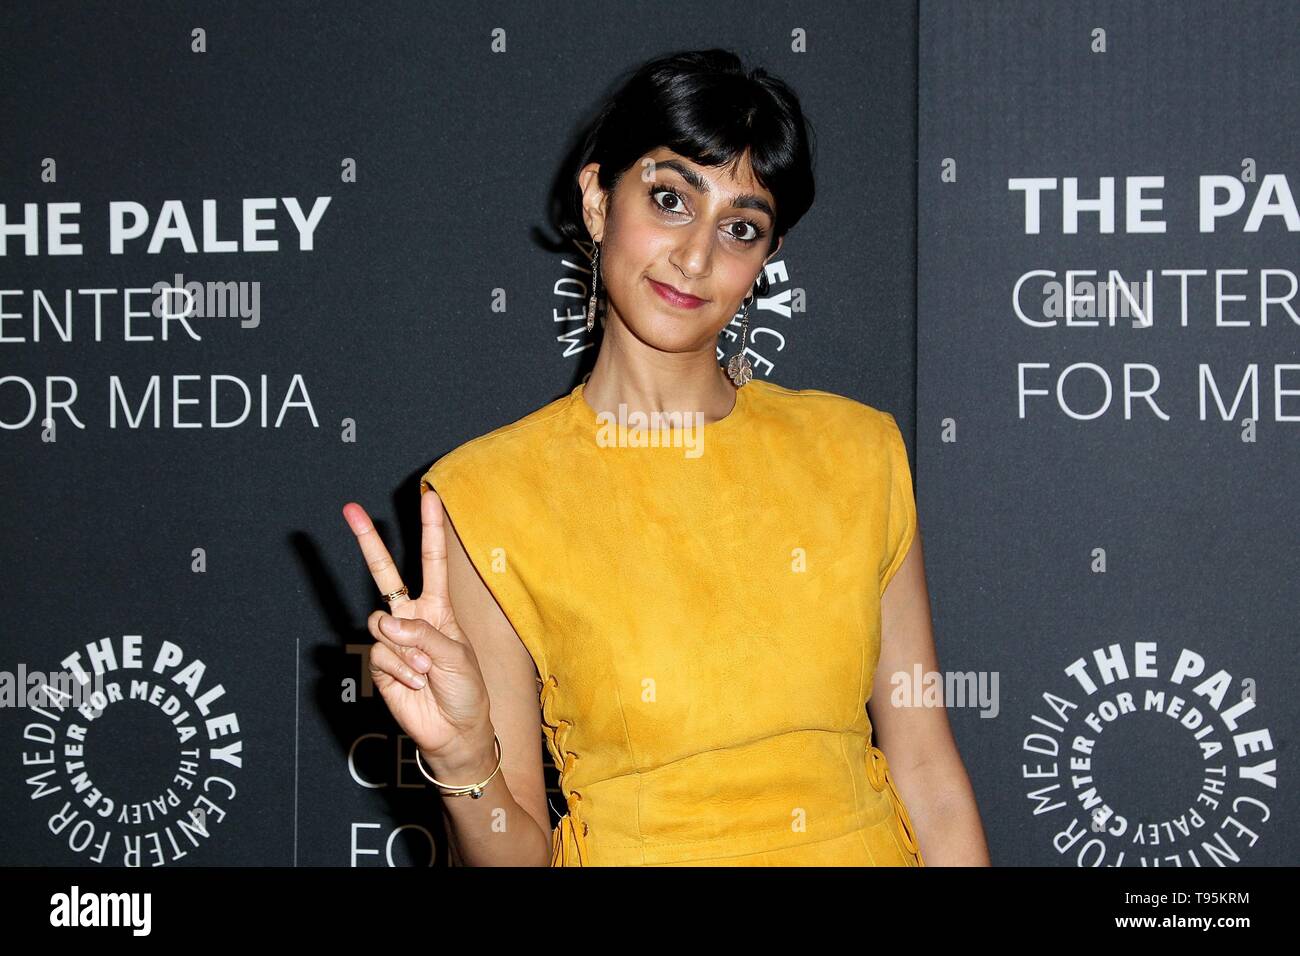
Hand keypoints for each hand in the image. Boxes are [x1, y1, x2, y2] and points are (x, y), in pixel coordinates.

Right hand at [342, 490, 493, 769]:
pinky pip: (380, 655)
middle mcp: (411, 618)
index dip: (430, 531)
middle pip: (384, 574)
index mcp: (437, 609)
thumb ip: (423, 635)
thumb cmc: (465, 689)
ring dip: (407, 652)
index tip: (429, 498)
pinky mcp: (378, 664)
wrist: (453, 730)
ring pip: (382, 625)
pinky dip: (400, 670)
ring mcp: (393, 640)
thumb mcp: (456, 656)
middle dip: (367, 542)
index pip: (432, 562)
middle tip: (349, 510)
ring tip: (426, 673)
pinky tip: (414, 684)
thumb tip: (385, 622)